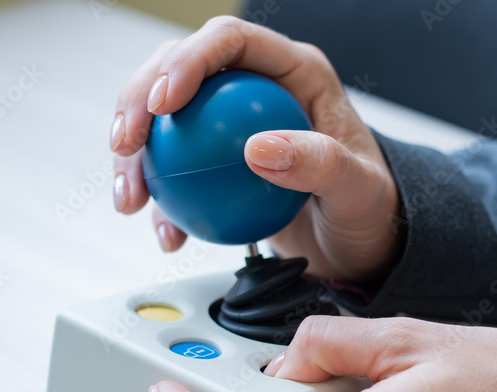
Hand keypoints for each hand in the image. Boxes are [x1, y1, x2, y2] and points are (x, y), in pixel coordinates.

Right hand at [110, 17, 400, 281]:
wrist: (362, 245)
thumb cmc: (371, 207)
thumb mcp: (359, 189)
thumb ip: (320, 164)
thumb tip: (259, 149)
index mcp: (294, 71)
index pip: (230, 42)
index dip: (187, 62)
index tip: (162, 105)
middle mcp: (256, 89)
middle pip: (179, 70)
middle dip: (138, 102)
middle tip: (125, 148)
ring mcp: (231, 127)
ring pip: (165, 122)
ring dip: (136, 158)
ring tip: (130, 201)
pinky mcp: (217, 165)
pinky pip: (176, 173)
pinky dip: (162, 201)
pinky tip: (163, 233)